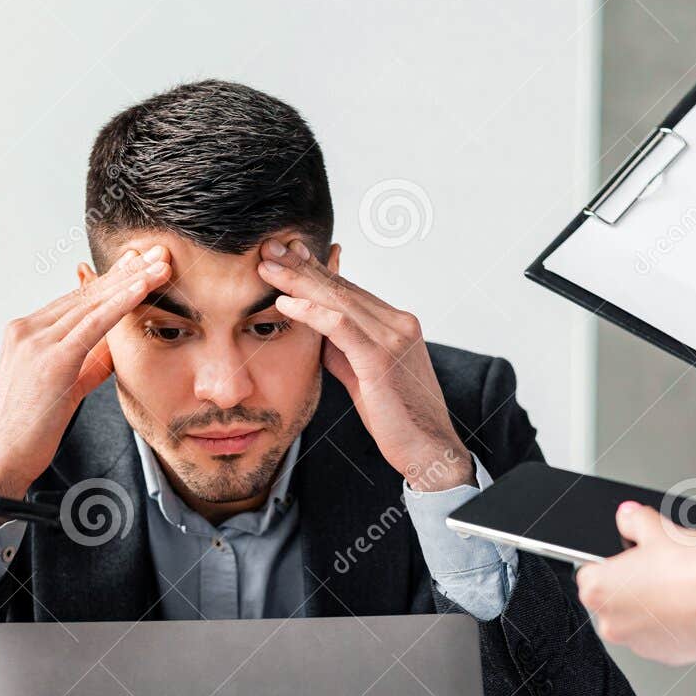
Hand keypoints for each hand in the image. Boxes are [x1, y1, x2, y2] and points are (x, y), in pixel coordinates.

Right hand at [0, 246, 171, 497]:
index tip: (138, 264)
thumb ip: (88, 362)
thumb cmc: (29, 431)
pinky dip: (121, 303)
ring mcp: (35, 341)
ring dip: (131, 281)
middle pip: (85, 294)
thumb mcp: (64, 387)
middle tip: (156, 252)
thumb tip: (116, 346)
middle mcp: (27, 330)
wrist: (1, 460)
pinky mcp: (51, 359)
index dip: (110, 280)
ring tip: (160, 265)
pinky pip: (94, 324)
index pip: (76, 300)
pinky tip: (142, 288)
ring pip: (92, 303)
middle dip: (124, 271)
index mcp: (26, 333)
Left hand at [256, 238, 472, 490]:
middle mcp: (398, 322)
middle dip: (302, 265)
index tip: (287, 253)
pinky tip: (285, 303)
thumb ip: (343, 349)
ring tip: (268, 267)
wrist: (427, 449)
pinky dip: (310, 311)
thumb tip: (316, 331)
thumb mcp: (363, 374)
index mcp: (396, 323)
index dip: (315, 269)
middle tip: (270, 246)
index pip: (348, 289)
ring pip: (339, 299)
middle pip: (341, 286)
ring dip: (298, 280)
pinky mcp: (381, 358)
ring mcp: (393, 337)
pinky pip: (340, 326)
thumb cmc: (396, 417)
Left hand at [575, 501, 695, 663]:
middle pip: (614, 599)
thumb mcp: (658, 529)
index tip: (630, 560)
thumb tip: (628, 517)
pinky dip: (673, 625)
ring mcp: (638, 644)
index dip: (613, 564)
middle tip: (659, 571)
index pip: (590, 573)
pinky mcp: (666, 657)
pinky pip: (663, 637)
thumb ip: (635, 520)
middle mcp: (610, 623)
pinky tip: (691, 607)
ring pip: (638, 621)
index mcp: (597, 590)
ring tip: (679, 588)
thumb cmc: (690, 569)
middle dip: (633, 586)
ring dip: (652, 608)